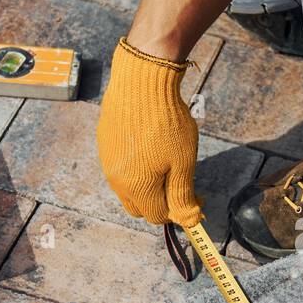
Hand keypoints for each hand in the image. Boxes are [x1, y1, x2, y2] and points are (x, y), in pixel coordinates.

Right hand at [96, 38, 202, 226]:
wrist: (141, 81)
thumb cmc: (167, 122)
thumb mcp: (183, 162)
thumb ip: (183, 196)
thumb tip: (190, 222)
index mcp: (136, 188)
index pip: (159, 216)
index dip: (180, 210)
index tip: (197, 194)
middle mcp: (116, 180)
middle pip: (141, 207)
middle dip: (162, 201)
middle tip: (182, 181)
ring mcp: (107, 161)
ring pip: (129, 189)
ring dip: (149, 185)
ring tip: (167, 161)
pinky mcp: (105, 144)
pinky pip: (121, 168)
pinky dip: (137, 167)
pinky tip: (151, 146)